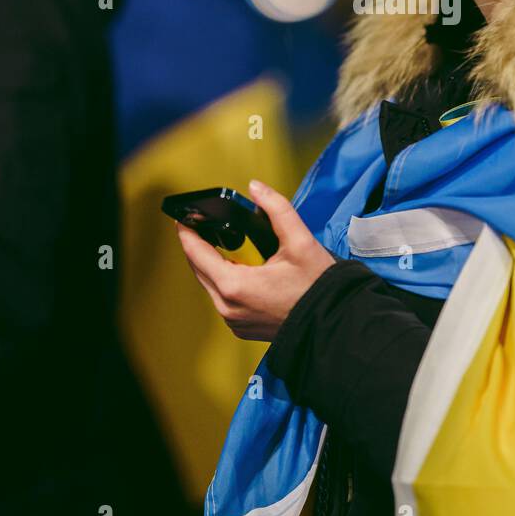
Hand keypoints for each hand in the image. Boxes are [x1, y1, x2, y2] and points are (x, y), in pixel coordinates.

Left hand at [174, 178, 336, 340]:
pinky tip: (236, 268)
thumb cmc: (317, 286)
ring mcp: (233, 321)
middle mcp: (227, 307)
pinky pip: (222, 299)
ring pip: (210, 285)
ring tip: (218, 242)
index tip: (182, 217)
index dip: (187, 232)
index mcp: (235, 285)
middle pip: (199, 269)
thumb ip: (277, 209)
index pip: (197, 253)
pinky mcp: (241, 327)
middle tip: (199, 225)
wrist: (332, 322)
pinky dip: (224, 281)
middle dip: (198, 246)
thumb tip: (256, 187)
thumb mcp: (300, 242)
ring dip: (211, 264)